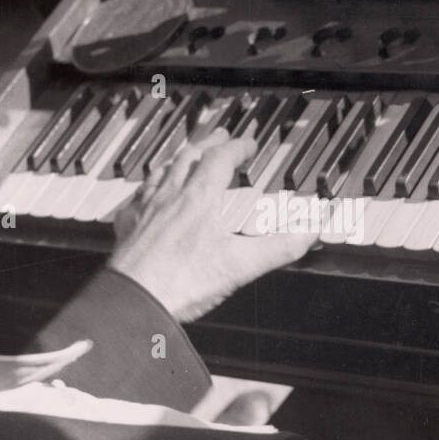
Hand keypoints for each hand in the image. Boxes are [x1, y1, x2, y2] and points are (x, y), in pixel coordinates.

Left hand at [108, 129, 317, 321]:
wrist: (134, 301)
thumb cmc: (182, 283)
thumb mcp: (241, 265)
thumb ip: (279, 247)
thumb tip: (310, 233)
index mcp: (200, 198)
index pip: (221, 158)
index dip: (238, 147)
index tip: (249, 144)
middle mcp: (170, 196)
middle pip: (189, 157)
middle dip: (207, 144)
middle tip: (219, 138)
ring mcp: (146, 210)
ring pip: (161, 172)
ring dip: (177, 161)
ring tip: (186, 157)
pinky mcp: (128, 228)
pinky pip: (137, 198)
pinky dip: (148, 190)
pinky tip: (147, 196)